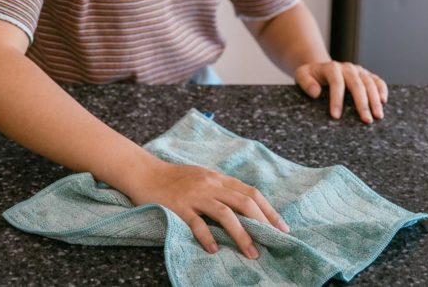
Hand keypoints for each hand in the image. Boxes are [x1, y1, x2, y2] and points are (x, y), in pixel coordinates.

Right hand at [122, 159, 289, 258]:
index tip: (282, 228)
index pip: (251, 193)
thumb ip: (222, 190)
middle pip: (243, 203)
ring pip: (225, 214)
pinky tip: (214, 250)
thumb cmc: (175, 178)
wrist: (145, 173)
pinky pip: (196, 223)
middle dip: (262, 224)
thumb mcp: (203, 178)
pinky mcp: (179, 206)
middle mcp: (211, 185)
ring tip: (251, 253)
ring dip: (242, 235)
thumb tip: (245, 208)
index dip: (269, 210)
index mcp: (219, 179)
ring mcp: (195, 196)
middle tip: (273, 243)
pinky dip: (207, 237)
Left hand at [295, 61, 387, 122]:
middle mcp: (347, 68)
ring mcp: (358, 71)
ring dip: (375, 100)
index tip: (336, 116)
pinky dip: (382, 89)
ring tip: (378, 116)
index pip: (336, 82)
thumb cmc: (311, 76)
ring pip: (370, 83)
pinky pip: (377, 80)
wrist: (321, 68)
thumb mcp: (301, 75)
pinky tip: (384, 101)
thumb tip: (315, 92)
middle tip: (366, 120)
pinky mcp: (366, 75)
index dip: (336, 99)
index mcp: (331, 68)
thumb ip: (306, 82)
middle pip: (357, 84)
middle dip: (362, 103)